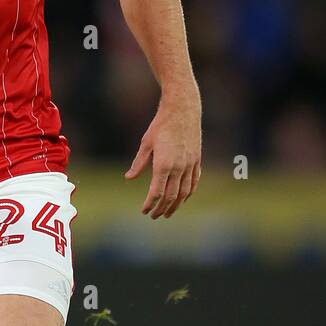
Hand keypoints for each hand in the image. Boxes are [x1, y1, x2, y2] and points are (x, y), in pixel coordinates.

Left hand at [125, 89, 201, 218]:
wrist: (183, 110)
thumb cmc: (161, 125)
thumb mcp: (146, 143)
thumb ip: (139, 163)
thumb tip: (128, 178)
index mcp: (164, 164)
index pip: (156, 192)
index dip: (150, 204)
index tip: (144, 211)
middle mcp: (179, 167)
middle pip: (170, 196)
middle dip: (161, 209)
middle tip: (153, 216)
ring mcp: (190, 165)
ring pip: (184, 193)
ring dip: (175, 205)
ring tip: (167, 213)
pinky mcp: (197, 160)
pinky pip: (193, 182)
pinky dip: (188, 194)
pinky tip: (182, 199)